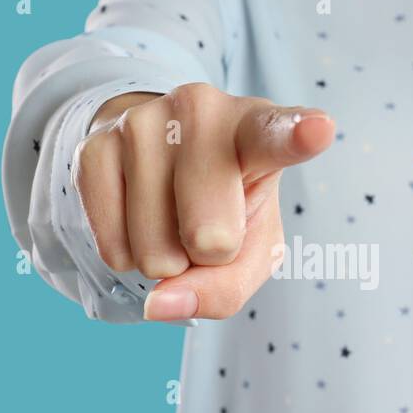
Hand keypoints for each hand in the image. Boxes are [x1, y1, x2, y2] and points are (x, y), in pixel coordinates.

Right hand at [72, 83, 334, 320]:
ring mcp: (142, 122)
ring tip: (171, 214)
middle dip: (208, 254)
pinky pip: (113, 244)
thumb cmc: (228, 206)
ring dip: (164, 256)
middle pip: (210, 237)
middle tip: (208, 221)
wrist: (160, 158)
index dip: (296, 135)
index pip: (275, 134)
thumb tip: (159, 303)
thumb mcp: (252, 250)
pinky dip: (127, 254)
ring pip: (154, 249)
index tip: (318, 130)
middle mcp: (200, 109)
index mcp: (258, 128)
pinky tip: (137, 216)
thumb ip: (224, 289)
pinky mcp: (94, 146)